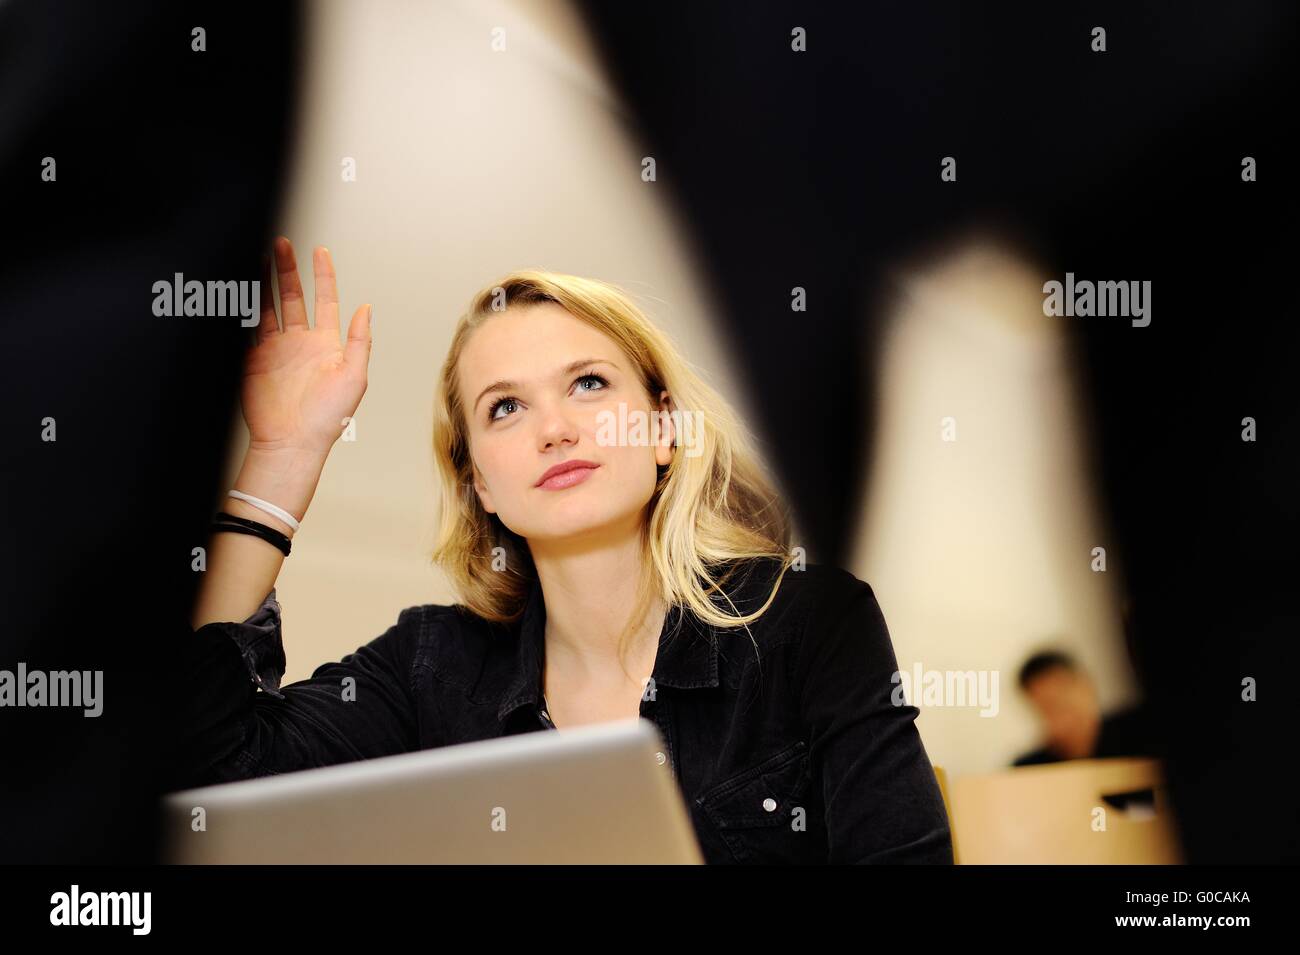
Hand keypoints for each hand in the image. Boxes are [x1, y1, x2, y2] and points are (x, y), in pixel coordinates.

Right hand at [242, 237, 372, 455]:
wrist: (292, 442)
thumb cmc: (327, 417)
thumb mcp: (354, 376)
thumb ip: (359, 340)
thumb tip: (366, 308)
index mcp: (326, 344)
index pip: (325, 300)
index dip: (323, 275)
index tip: (319, 251)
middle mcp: (299, 343)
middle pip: (292, 296)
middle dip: (285, 269)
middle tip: (279, 244)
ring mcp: (274, 350)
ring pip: (267, 307)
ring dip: (262, 282)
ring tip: (256, 256)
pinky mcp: (253, 360)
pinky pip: (246, 328)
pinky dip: (242, 308)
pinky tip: (238, 288)